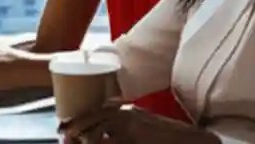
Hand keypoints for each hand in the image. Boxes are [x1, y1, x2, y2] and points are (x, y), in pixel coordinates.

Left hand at [61, 101, 212, 143]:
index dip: (77, 120)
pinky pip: (110, 143)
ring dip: (84, 140)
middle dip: (74, 130)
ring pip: (97, 134)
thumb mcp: (143, 124)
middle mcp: (127, 117)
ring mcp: (131, 129)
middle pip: (92, 122)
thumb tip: (102, 135)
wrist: (192, 141)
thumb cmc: (168, 136)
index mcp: (127, 112)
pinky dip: (100, 143)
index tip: (63, 127)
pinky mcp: (135, 140)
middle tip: (62, 136)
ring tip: (73, 143)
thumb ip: (125, 125)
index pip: (96, 112)